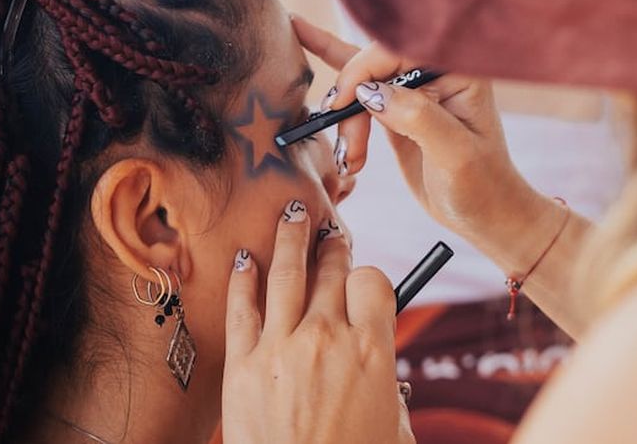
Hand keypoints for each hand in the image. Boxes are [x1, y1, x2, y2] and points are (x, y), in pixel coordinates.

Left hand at [222, 199, 412, 443]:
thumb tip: (384, 376)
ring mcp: (281, 348)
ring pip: (286, 274)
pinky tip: (247, 257)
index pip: (373, 282)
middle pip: (331, 270)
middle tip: (329, 232)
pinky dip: (245, 277)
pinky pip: (243, 308)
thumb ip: (389, 391)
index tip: (363, 283)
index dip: (369, 278)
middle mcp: (327, 339)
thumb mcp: (393, 430)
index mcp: (372, 352)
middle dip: (331, 248)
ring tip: (292, 214)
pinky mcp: (243, 365)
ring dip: (290, 238)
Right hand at [293, 17, 546, 242]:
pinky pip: (360, 96)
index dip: (364, 69)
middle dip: (350, 99)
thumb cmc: (482, 186)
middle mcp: (435, 73)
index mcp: (458, 71)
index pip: (398, 49)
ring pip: (361, 84)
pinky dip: (339, 101)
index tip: (341, 102)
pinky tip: (307, 53)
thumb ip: (417, 117)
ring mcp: (415, 91)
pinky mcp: (397, 111)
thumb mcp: (455, 155)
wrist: (486, 216)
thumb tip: (370, 92)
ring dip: (344, 119)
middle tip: (343, 140)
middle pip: (374, 65)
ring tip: (348, 158)